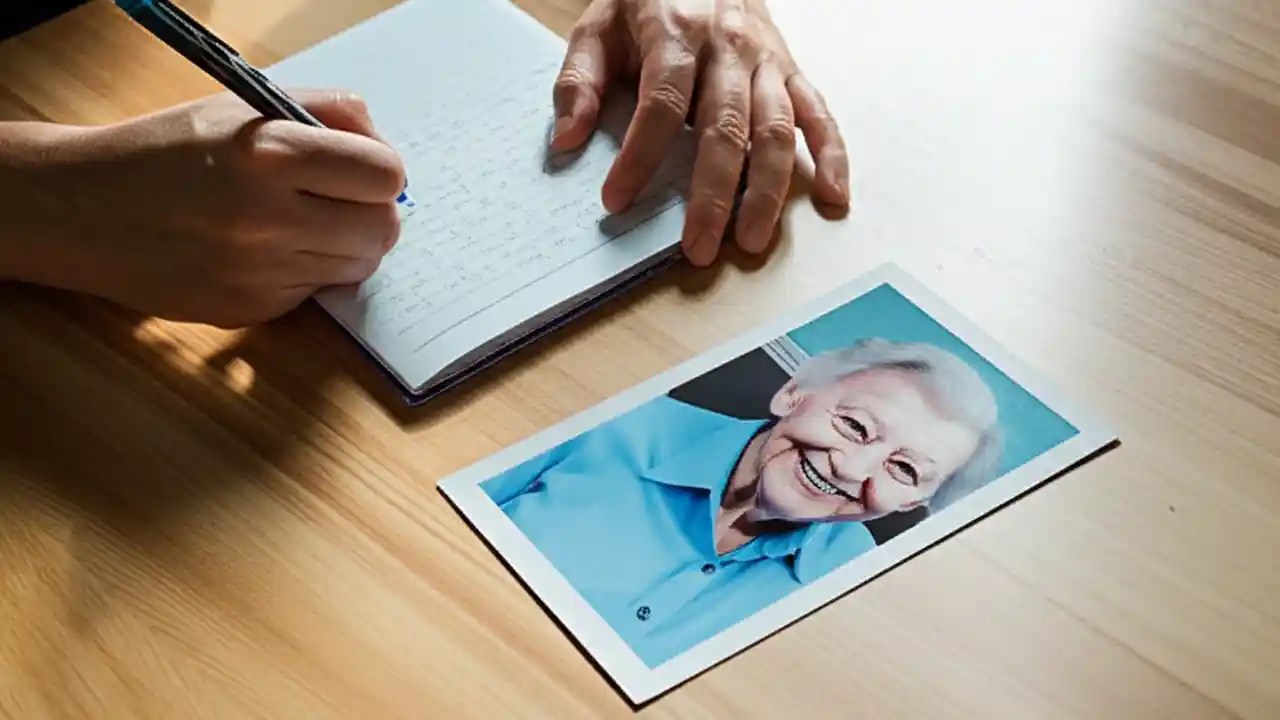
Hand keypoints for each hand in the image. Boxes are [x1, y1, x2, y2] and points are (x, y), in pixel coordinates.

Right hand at [6, 90, 404, 327]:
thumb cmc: (168, 151)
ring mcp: (261, 272)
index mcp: (272, 155)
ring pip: (357, 267)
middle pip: (383, 229)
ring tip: (303, 222)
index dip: (383, 172)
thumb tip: (384, 149)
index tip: (365, 171)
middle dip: (373, 214)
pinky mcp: (251, 310)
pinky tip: (264, 250)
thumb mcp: (244, 107)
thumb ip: (326, 113)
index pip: (385, 176)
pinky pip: (314, 292)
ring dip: (346, 246)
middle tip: (345, 202)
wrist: (86, 212)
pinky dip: (305, 272)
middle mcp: (270, 218)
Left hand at [550, 0, 849, 265]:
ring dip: (767, 191)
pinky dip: (831, 157)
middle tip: (699, 249)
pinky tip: (832, 198)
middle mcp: (729, 48)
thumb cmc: (647, 2)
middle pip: (726, 129)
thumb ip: (578, 82)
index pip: (662, 104)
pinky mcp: (790, 70)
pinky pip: (818, 115)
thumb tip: (565, 141)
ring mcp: (766, 61)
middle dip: (713, 195)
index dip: (639, 156)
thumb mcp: (598, 27)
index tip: (617, 200)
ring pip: (776, 130)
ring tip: (752, 241)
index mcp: (676, 32)